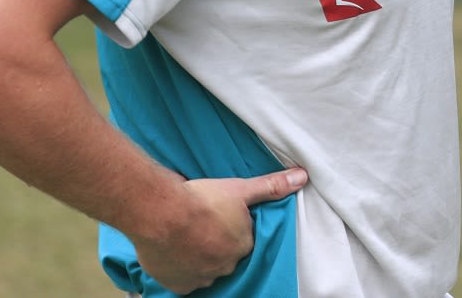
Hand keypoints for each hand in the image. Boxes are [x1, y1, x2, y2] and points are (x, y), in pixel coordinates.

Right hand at [135, 167, 308, 293]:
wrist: (160, 213)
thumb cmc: (202, 199)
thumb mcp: (240, 188)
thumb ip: (271, 186)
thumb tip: (301, 177)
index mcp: (243, 246)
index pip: (243, 240)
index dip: (232, 228)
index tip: (219, 216)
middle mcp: (225, 266)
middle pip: (225, 255)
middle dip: (216, 243)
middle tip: (202, 223)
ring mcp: (202, 278)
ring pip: (205, 268)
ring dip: (199, 255)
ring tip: (186, 234)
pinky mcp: (179, 285)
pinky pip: (184, 280)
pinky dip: (181, 268)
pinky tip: (175, 250)